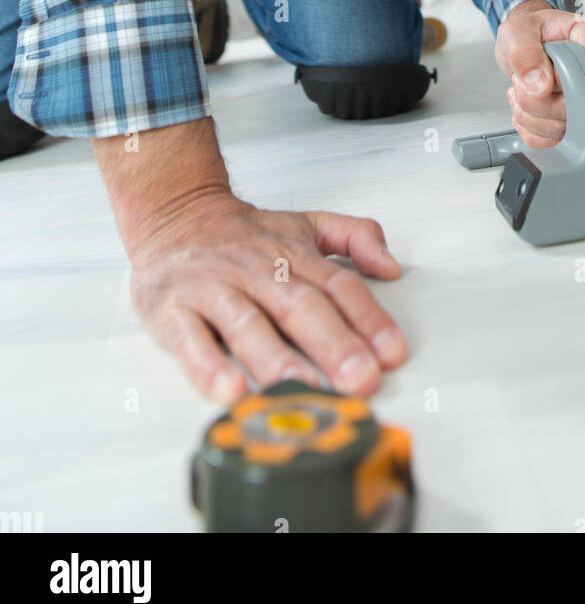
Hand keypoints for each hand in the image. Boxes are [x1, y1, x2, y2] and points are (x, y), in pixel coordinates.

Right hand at [127, 190, 408, 404]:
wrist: (174, 213)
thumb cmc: (244, 234)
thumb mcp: (307, 223)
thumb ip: (357, 237)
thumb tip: (392, 267)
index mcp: (293, 255)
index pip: (339, 286)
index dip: (369, 319)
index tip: (392, 353)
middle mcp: (257, 271)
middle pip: (300, 307)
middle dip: (334, 344)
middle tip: (360, 379)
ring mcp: (214, 290)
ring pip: (248, 325)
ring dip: (278, 359)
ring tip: (305, 389)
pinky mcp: (173, 310)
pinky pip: (190, 341)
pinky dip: (209, 367)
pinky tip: (231, 390)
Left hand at [494, 0, 584, 149]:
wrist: (530, 43)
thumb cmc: (532, 31)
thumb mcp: (517, 29)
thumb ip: (524, 52)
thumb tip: (540, 84)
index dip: (555, 79)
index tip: (536, 72)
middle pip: (581, 103)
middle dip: (538, 101)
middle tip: (521, 82)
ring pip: (572, 126)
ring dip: (534, 117)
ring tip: (524, 92)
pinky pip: (566, 139)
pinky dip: (538, 131)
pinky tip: (530, 110)